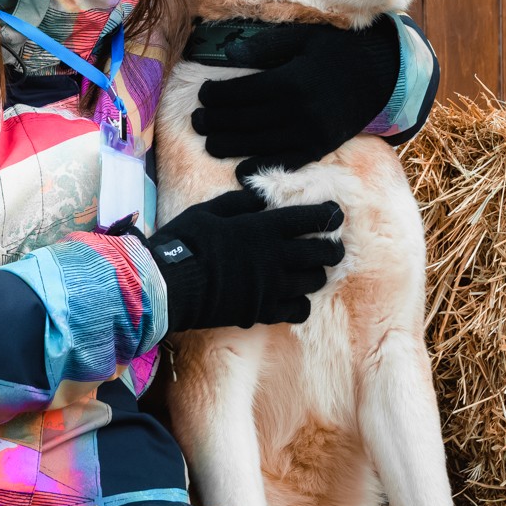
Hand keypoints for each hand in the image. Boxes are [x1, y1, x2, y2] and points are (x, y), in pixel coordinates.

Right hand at [147, 188, 343, 332]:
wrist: (169, 285)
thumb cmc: (185, 242)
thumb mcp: (209, 210)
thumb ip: (240, 201)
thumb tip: (263, 194)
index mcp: (263, 228)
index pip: (309, 218)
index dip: (329, 215)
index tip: (336, 214)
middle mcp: (275, 257)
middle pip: (322, 253)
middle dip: (333, 249)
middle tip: (332, 247)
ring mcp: (272, 287)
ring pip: (314, 282)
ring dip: (317, 274)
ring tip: (312, 271)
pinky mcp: (264, 311)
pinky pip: (298, 310)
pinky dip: (301, 303)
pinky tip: (294, 297)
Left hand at [191, 18, 401, 174]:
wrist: (382, 76)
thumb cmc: (337, 51)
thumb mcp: (304, 39)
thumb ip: (266, 46)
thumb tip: (229, 54)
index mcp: (291, 81)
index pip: (241, 92)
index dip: (216, 96)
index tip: (202, 95)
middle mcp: (299, 111)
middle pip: (244, 121)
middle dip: (215, 122)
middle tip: (196, 122)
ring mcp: (310, 133)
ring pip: (259, 144)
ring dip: (229, 146)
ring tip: (209, 143)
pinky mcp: (320, 148)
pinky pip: (285, 162)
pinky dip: (261, 168)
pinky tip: (240, 170)